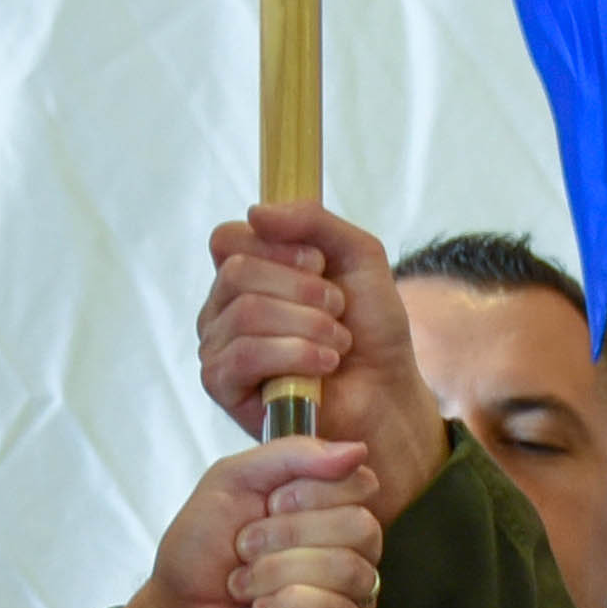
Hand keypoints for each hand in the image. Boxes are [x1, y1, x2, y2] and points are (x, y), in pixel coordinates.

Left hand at [100, 433, 383, 607]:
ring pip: (351, 572)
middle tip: (245, 549)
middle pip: (362, 528)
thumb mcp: (230, 481)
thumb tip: (357, 450)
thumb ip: (290, 454)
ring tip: (245, 586)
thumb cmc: (200, 555)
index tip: (269, 505)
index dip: (311, 494)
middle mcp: (348, 549)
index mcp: (328, 507)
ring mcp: (352, 598)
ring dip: (281, 575)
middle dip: (289, 537)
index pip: (361, 485)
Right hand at [197, 205, 450, 524]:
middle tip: (339, 310)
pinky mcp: (222, 387)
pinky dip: (295, 354)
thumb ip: (314, 221)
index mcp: (245, 274)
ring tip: (338, 344)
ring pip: (246, 312)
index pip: (229, 238)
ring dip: (309, 325)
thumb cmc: (369, 330)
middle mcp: (222, 308)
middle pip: (238, 271)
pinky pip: (244, 355)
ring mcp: (217, 346)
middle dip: (303, 289)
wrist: (388, 395)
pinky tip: (325, 366)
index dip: (278, 245)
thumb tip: (255, 212)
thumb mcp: (357, 255)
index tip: (321, 264)